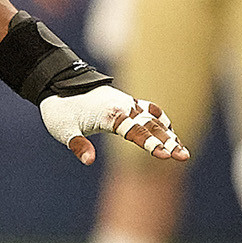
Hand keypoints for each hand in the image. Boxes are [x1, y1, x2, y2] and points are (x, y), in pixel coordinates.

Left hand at [39, 84, 187, 165]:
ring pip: (153, 119)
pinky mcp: (124, 102)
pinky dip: (160, 119)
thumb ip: (77, 144)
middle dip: (169, 142)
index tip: (164, 155)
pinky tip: (168, 129)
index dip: (150, 144)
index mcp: (110, 114)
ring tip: (182, 151)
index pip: (135, 132)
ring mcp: (126, 103)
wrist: (56, 81)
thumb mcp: (62, 129)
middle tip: (184, 158)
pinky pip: (148, 109)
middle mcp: (123, 106)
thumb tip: (88, 161)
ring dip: (168, 134)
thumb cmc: (60, 108)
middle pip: (150, 126)